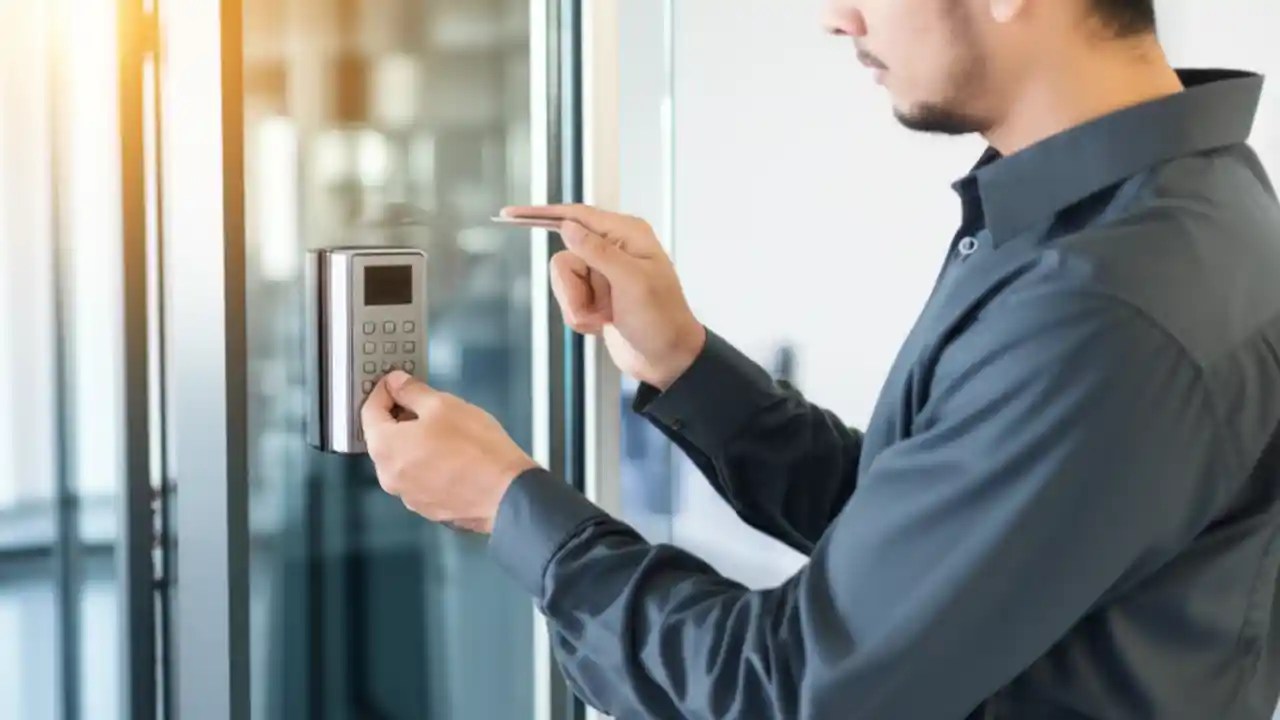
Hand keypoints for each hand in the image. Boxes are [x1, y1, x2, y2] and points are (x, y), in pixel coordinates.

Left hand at [361, 370, 538, 533]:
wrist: (507, 493)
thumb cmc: (476, 449)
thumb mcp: (443, 405)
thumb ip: (413, 392)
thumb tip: (396, 384)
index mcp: (385, 447)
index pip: (369, 412)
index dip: (382, 391)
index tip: (394, 382)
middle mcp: (389, 475)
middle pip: (384, 438)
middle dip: (399, 418)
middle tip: (423, 403)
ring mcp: (407, 495)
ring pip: (402, 459)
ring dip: (414, 442)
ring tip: (445, 431)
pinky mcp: (427, 507)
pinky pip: (419, 478)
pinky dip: (428, 463)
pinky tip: (452, 454)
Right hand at [501, 204, 705, 389]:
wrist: (667, 360)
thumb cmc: (661, 320)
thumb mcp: (631, 282)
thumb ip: (598, 251)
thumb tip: (568, 226)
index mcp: (627, 235)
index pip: (576, 215)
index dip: (540, 214)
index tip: (510, 215)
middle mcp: (614, 249)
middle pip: (564, 257)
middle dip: (572, 290)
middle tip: (596, 309)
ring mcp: (603, 274)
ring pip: (563, 281)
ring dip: (578, 307)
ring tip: (603, 319)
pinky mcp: (596, 296)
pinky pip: (569, 300)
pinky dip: (582, 317)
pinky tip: (604, 324)